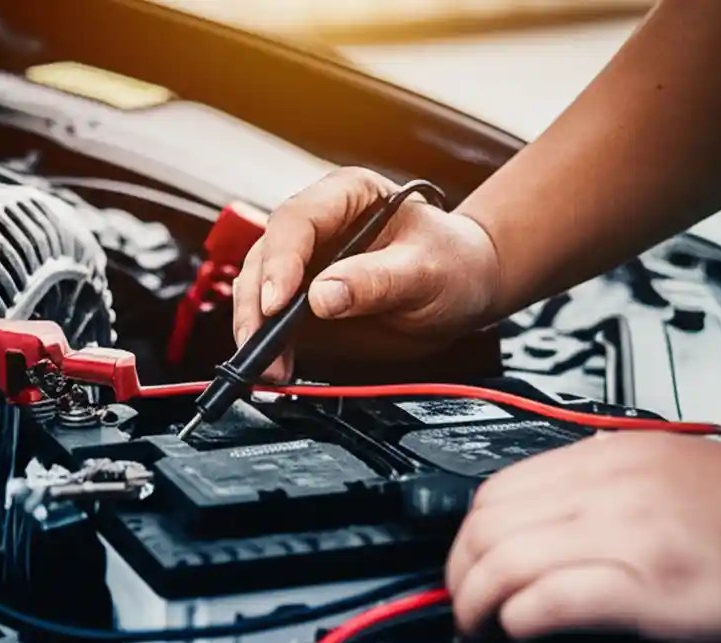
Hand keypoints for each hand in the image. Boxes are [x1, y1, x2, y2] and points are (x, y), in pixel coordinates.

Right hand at [232, 167, 500, 381]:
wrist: (465, 288)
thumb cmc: (453, 263)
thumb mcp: (426, 270)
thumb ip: (376, 281)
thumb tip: (322, 297)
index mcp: (346, 196)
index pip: (296, 220)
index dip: (281, 260)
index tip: (278, 301)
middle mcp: (316, 225)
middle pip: (264, 257)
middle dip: (256, 304)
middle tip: (261, 343)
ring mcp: (304, 263)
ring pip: (258, 289)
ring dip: (255, 329)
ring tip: (270, 368)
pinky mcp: (302, 301)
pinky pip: (272, 321)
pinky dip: (267, 346)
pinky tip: (275, 369)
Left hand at [447, 432, 720, 642]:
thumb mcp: (666, 474)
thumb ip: (603, 483)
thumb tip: (547, 515)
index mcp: (608, 457)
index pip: (498, 488)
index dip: (466, 534)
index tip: (466, 562)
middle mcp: (608, 487)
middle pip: (488, 524)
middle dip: (459, 570)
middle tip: (460, 602)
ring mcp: (626, 535)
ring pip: (505, 559)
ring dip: (476, 601)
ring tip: (478, 627)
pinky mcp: (649, 586)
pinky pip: (551, 599)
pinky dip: (519, 619)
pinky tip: (519, 633)